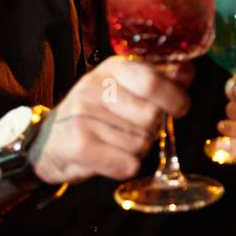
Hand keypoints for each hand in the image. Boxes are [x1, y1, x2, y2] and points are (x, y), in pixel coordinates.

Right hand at [28, 57, 191, 184]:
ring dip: (137, 150)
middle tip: (136, 130)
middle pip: (151, 116)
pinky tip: (110, 158)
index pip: (151, 80)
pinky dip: (125, 166)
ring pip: (141, 143)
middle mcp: (94, 87)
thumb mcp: (122, 88)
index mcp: (111, 69)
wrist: (48, 142)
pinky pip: (127, 164)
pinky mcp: (79, 145)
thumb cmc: (95, 114)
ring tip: (116, 142)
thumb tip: (188, 72)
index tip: (180, 108)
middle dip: (153, 129)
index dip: (174, 97)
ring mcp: (83, 115)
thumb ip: (156, 79)